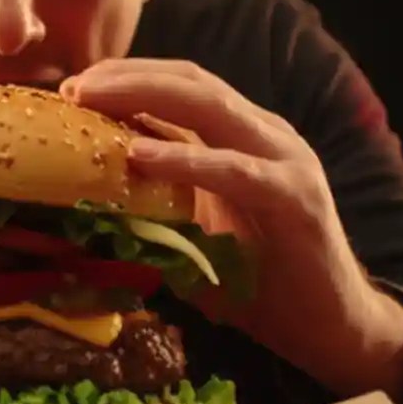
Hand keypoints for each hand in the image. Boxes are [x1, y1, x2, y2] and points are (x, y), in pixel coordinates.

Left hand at [62, 59, 402, 403]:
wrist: (329, 327)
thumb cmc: (257, 282)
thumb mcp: (195, 230)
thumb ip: (156, 200)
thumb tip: (84, 193)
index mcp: (242, 136)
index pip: (182, 85)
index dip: (128, 77)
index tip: (73, 87)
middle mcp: (266, 136)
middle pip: (192, 83)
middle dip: (129, 76)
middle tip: (75, 86)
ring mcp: (285, 161)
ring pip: (212, 109)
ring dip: (146, 98)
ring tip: (94, 101)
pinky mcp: (295, 198)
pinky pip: (233, 170)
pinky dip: (184, 159)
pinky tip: (140, 156)